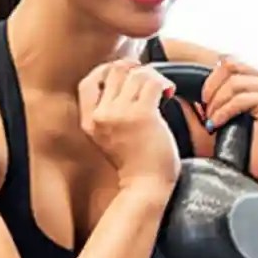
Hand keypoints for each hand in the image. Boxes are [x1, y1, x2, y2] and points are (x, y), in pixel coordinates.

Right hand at [79, 58, 180, 188]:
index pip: (88, 81)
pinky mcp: (143, 115)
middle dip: (134, 69)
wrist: (146, 187)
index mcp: (89, 121)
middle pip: (114, 71)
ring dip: (152, 76)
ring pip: (136, 74)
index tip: (126, 76)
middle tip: (149, 79)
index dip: (108, 71)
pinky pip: (153, 83)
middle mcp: (102, 116)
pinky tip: (169, 92)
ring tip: (161, 88)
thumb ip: (108, 113)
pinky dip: (164, 83)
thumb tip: (127, 82)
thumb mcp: (107, 138)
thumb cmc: (135, 164)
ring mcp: (121, 114)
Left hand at [201, 56, 257, 182]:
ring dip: (215, 102)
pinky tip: (215, 126)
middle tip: (203, 112)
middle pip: (229, 63)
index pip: (227, 61)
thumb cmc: (240, 154)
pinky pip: (241, 97)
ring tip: (210, 122)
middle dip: (210, 87)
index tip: (197, 102)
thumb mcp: (216, 124)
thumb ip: (201, 106)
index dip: (206, 78)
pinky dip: (223, 111)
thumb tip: (179, 92)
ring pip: (233, 80)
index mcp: (257, 82)